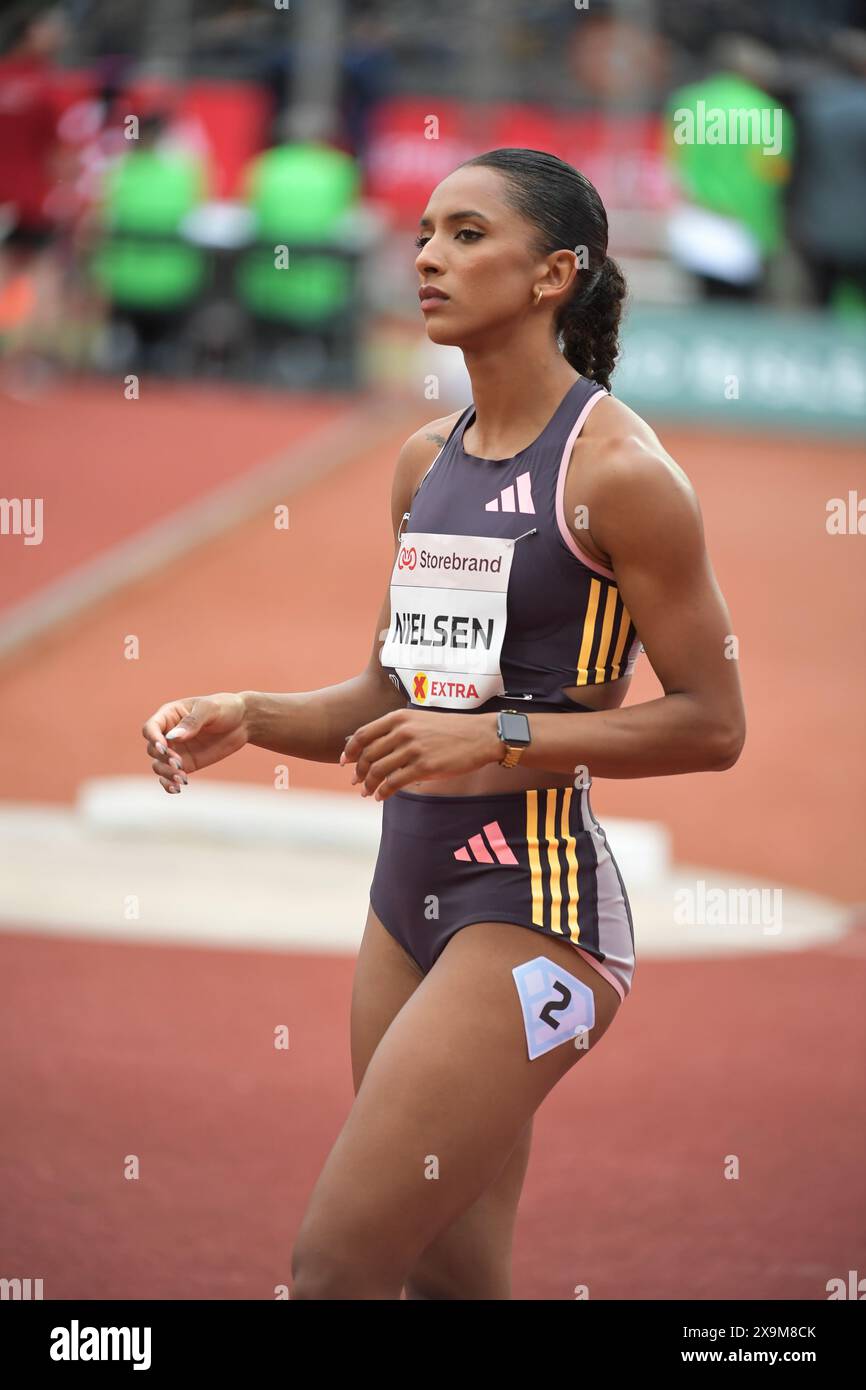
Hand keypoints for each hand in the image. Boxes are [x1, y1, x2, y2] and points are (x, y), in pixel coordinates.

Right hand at [141, 692, 247, 793]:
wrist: (244, 722)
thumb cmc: (225, 708)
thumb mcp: (210, 709)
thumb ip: (192, 722)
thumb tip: (172, 737)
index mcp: (169, 715)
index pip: (150, 728)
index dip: (153, 739)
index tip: (164, 748)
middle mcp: (168, 733)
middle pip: (152, 749)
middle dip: (163, 758)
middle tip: (179, 763)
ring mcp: (176, 750)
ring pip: (159, 765)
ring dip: (166, 773)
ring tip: (182, 779)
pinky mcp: (186, 764)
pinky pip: (170, 777)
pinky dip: (169, 784)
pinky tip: (177, 789)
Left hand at [340, 708, 499, 799]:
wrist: (481, 735)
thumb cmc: (451, 730)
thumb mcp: (420, 720)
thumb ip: (398, 730)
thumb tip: (376, 748)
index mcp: (400, 717)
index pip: (363, 734)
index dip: (350, 750)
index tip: (345, 761)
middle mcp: (403, 731)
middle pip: (368, 754)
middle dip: (358, 771)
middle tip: (356, 781)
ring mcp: (413, 749)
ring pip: (378, 770)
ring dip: (368, 784)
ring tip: (367, 792)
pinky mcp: (424, 766)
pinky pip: (394, 782)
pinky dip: (383, 792)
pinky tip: (381, 796)